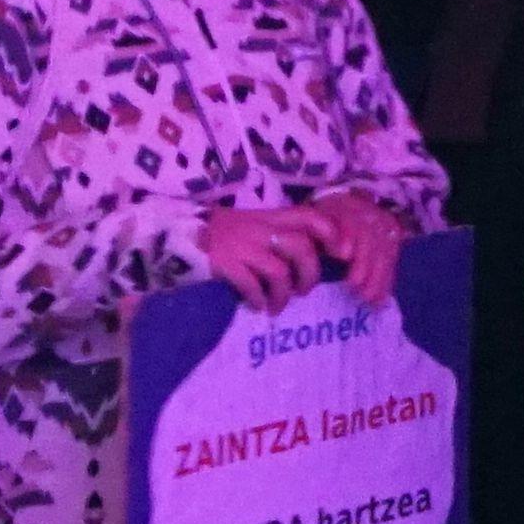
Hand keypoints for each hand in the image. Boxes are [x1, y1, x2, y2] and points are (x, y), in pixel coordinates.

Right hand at [196, 195, 407, 308]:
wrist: (182, 233)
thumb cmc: (226, 232)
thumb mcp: (257, 223)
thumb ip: (281, 232)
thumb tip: (315, 255)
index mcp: (271, 217)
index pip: (309, 216)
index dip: (331, 232)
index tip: (341, 252)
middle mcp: (261, 229)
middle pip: (301, 248)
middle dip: (309, 275)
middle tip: (304, 291)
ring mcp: (243, 246)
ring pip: (279, 272)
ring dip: (283, 295)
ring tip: (278, 306)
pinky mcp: (225, 264)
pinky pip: (251, 286)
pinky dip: (258, 299)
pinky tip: (258, 305)